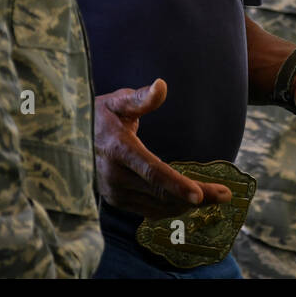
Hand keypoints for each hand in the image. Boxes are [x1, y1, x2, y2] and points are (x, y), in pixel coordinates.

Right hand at [93, 79, 232, 219]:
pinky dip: (171, 208)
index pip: (152, 172)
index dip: (176, 185)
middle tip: (226, 195)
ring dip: (187, 205)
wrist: (69, 138)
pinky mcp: (115, 200)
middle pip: (162, 193)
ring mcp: (114, 192)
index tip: (199, 195)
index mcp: (119, 149)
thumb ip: (140, 98)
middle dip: (197, 197)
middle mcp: (115, 176)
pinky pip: (149, 210)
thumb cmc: (100, 115)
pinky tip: (188, 202)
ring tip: (215, 198)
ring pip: (158, 206)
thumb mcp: (117, 101)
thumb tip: (161, 86)